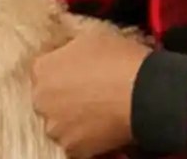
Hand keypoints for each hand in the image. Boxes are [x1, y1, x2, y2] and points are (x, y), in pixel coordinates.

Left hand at [31, 22, 150, 157]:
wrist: (145, 92)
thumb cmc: (120, 60)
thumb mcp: (89, 38)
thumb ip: (69, 49)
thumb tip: (70, 53)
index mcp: (42, 68)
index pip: (44, 71)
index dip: (63, 72)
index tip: (77, 75)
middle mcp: (41, 99)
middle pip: (48, 99)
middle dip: (64, 97)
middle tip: (89, 95)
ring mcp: (54, 125)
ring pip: (60, 123)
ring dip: (73, 119)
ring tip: (98, 112)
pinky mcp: (71, 147)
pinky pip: (74, 143)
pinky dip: (86, 138)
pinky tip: (102, 127)